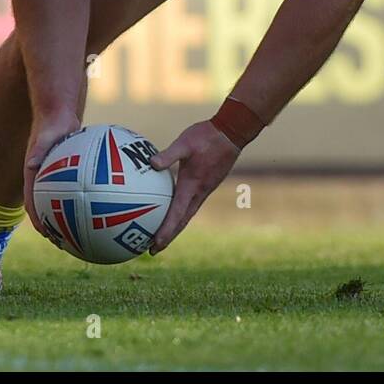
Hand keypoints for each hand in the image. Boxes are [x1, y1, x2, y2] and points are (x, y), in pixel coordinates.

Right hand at [23, 109, 81, 239]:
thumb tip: (31, 163)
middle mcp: (44, 180)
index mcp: (34, 176)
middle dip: (55, 226)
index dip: (37, 220)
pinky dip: (88, 197)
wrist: (57, 113)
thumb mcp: (43, 137)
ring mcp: (57, 178)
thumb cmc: (49, 123)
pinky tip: (105, 204)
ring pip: (65, 202)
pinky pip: (79, 188)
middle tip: (65, 242)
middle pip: (48, 209)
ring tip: (86, 233)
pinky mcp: (69, 172)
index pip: (32, 203)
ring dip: (72, 217)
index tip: (46, 233)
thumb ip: (37, 150)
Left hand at [148, 120, 240, 254]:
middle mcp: (199, 192)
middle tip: (152, 250)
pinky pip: (191, 204)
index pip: (177, 214)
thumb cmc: (207, 136)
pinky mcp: (206, 184)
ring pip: (187, 214)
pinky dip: (181, 214)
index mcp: (192, 185)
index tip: (154, 245)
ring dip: (174, 228)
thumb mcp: (185, 142)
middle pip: (182, 221)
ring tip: (160, 238)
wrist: (232, 133)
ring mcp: (204, 189)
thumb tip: (151, 163)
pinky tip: (172, 211)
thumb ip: (168, 154)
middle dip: (167, 237)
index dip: (166, 231)